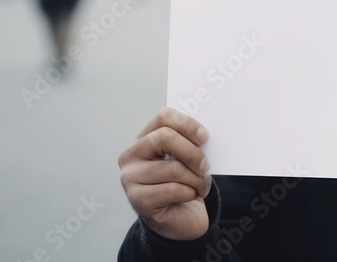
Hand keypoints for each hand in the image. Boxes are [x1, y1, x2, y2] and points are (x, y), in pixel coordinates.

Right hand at [118, 107, 213, 240]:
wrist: (180, 218)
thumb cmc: (183, 182)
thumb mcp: (186, 158)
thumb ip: (190, 143)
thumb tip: (204, 135)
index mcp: (144, 138)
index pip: (163, 117)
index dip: (187, 124)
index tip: (205, 137)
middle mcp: (130, 155)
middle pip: (165, 138)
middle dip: (192, 152)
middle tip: (206, 165)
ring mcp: (130, 178)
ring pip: (171, 167)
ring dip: (195, 178)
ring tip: (201, 185)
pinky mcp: (137, 200)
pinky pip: (172, 189)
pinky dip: (190, 192)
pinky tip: (191, 195)